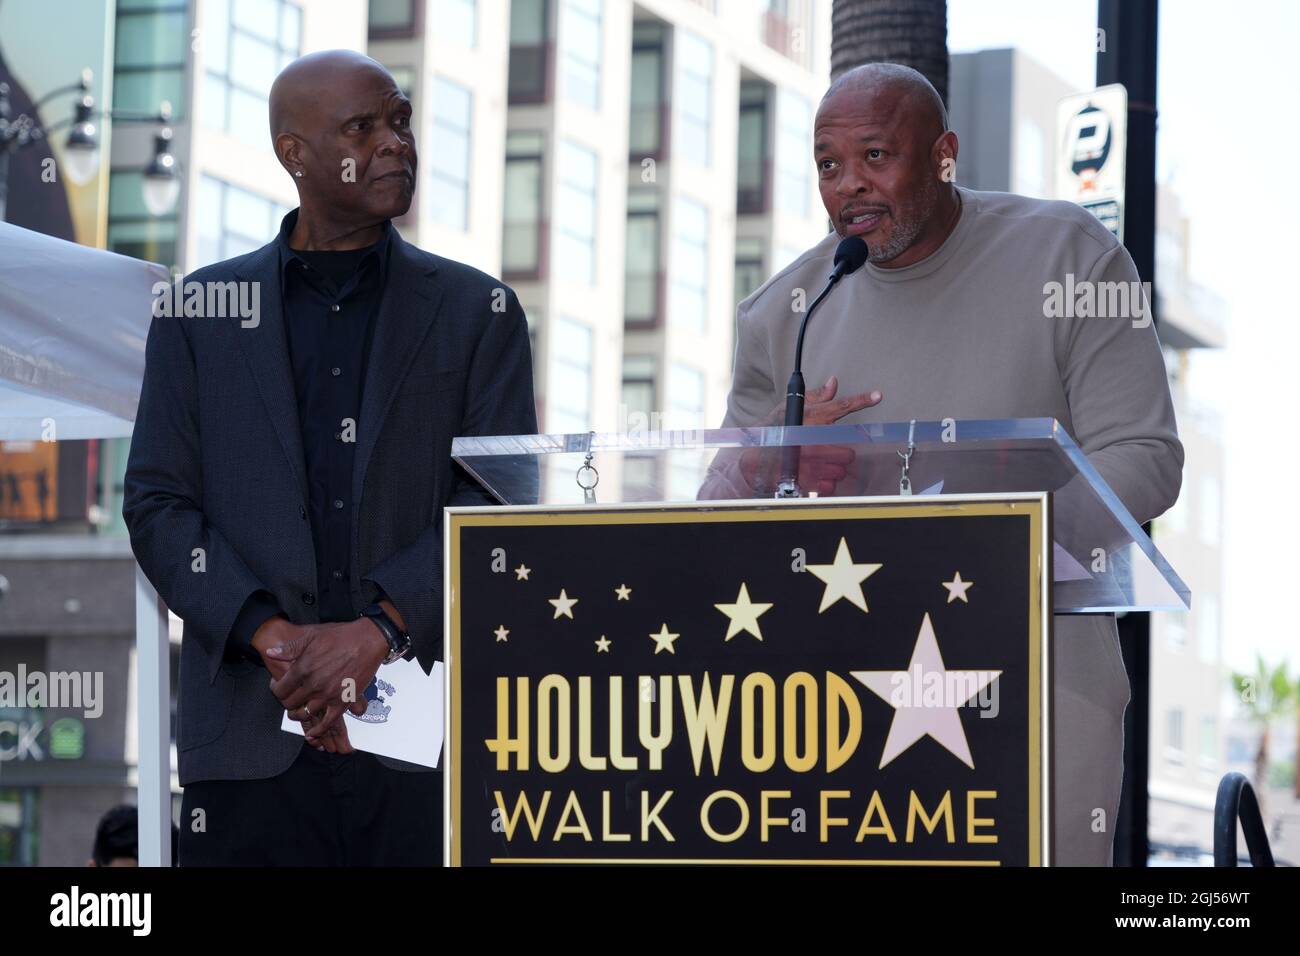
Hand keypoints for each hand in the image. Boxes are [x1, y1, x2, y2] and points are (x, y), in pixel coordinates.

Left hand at [251, 617, 352, 751]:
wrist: (369, 640)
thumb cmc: (342, 636)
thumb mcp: (312, 635)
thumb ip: (290, 648)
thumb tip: (272, 653)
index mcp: (302, 668)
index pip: (279, 689)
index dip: (275, 689)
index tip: (278, 686)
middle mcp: (313, 685)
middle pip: (290, 703)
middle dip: (286, 702)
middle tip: (289, 697)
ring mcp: (328, 695)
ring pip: (304, 714)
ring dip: (298, 715)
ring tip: (298, 710)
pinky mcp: (343, 701)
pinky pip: (327, 722)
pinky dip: (318, 730)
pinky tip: (312, 732)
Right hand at [740, 376, 881, 494]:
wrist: (751, 462)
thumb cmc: (771, 433)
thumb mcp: (788, 409)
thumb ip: (815, 397)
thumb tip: (833, 383)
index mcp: (811, 418)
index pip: (841, 406)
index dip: (861, 400)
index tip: (877, 396)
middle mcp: (813, 440)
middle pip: (848, 451)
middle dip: (841, 454)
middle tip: (828, 453)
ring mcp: (811, 463)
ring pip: (841, 470)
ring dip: (832, 470)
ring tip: (817, 465)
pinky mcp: (808, 482)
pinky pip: (832, 486)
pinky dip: (825, 484)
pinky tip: (814, 477)